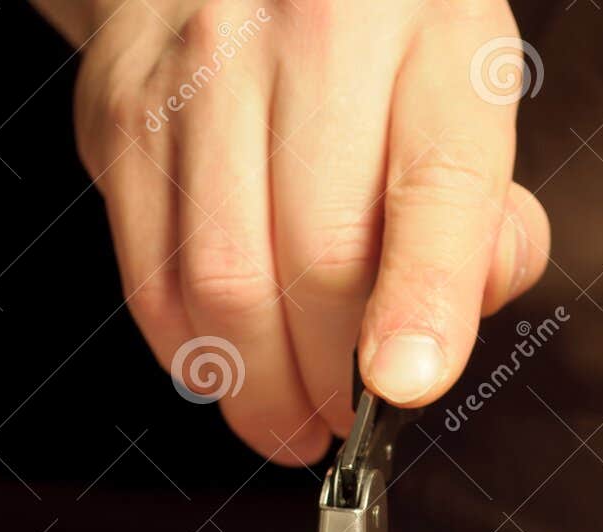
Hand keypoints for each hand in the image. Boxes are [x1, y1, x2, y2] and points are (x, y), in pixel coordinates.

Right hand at [56, 0, 549, 459]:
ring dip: (261, 390)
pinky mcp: (122, 115)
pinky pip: (153, 279)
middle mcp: (306, 31)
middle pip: (318, 259)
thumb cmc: (369, 42)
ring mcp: (198, 70)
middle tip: (344, 420)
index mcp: (427, 29)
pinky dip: (196, 354)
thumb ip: (481, 221)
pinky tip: (231, 367)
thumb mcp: (461, 92)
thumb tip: (431, 344)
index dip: (423, 300)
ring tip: (288, 421)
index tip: (405, 386)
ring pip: (223, 285)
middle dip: (334, 380)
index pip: (436, 185)